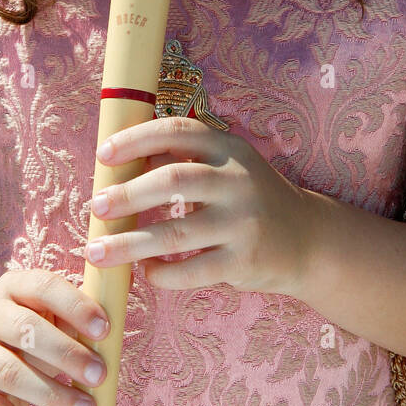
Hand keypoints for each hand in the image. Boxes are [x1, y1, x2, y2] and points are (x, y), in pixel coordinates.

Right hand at [0, 268, 111, 405]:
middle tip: (101, 376)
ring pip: (9, 374)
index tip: (106, 329)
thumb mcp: (48, 311)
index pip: (43, 286)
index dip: (75, 306)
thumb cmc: (30, 329)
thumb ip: (78, 313)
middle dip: (67, 355)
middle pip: (25, 331)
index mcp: (13, 288)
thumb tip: (120, 311)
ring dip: (52, 396)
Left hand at [85, 116, 316, 295]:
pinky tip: (145, 273)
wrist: (309, 239)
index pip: (177, 131)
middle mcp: (238, 181)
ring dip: (130, 243)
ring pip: (175, 232)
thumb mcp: (226, 168)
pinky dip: (163, 274)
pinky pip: (193, 270)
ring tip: (98, 252)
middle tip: (96, 207)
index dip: (136, 139)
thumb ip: (182, 161)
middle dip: (128, 194)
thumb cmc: (250, 199)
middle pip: (173, 180)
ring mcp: (243, 222)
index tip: (103, 154)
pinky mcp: (245, 261)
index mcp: (228, 149)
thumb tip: (120, 162)